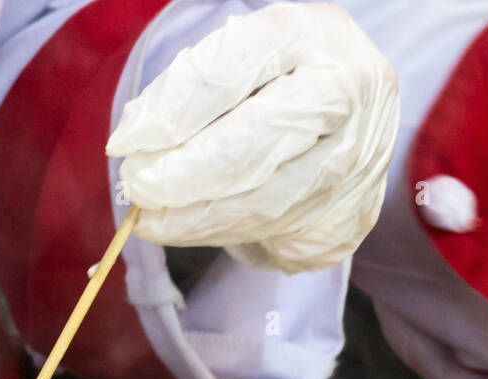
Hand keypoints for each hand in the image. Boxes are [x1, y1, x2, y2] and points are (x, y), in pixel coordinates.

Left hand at [106, 2, 398, 273]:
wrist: (353, 116)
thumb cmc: (279, 81)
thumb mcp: (240, 61)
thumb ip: (191, 89)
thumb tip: (136, 140)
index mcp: (312, 33)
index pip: (229, 72)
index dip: (171, 112)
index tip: (126, 144)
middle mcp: (348, 91)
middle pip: (254, 145)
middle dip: (183, 176)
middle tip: (139, 190)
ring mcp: (361, 156)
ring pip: (265, 203)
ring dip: (196, 219)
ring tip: (153, 219)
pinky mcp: (355, 212)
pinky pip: (279, 235)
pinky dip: (228, 236)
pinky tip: (196, 228)